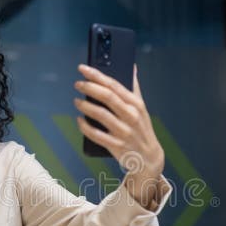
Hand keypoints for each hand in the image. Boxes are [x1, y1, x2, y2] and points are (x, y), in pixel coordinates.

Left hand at [74, 64, 164, 207]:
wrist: (149, 158)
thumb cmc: (141, 129)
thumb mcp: (141, 107)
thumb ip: (134, 87)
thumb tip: (132, 67)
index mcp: (136, 104)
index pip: (114, 85)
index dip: (96, 75)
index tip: (83, 69)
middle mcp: (131, 116)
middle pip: (107, 97)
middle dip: (89, 88)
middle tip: (78, 84)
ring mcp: (124, 131)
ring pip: (100, 115)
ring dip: (86, 106)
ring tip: (77, 101)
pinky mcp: (116, 146)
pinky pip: (96, 134)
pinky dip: (85, 127)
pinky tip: (79, 120)